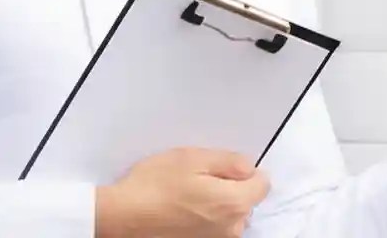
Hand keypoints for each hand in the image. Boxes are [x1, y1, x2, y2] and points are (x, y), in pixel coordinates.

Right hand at [95, 147, 270, 237]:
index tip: (225, 167)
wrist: (123, 217)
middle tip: (199, 177)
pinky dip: (205, 218)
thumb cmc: (155, 184)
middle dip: (231, 187)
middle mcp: (231, 229)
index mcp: (234, 204)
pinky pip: (214, 227)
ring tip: (187, 194)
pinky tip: (182, 209)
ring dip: (217, 204)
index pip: (263, 184)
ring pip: (229, 215)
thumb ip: (230, 161)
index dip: (247, 172)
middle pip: (246, 201)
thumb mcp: (193, 158)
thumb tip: (250, 167)